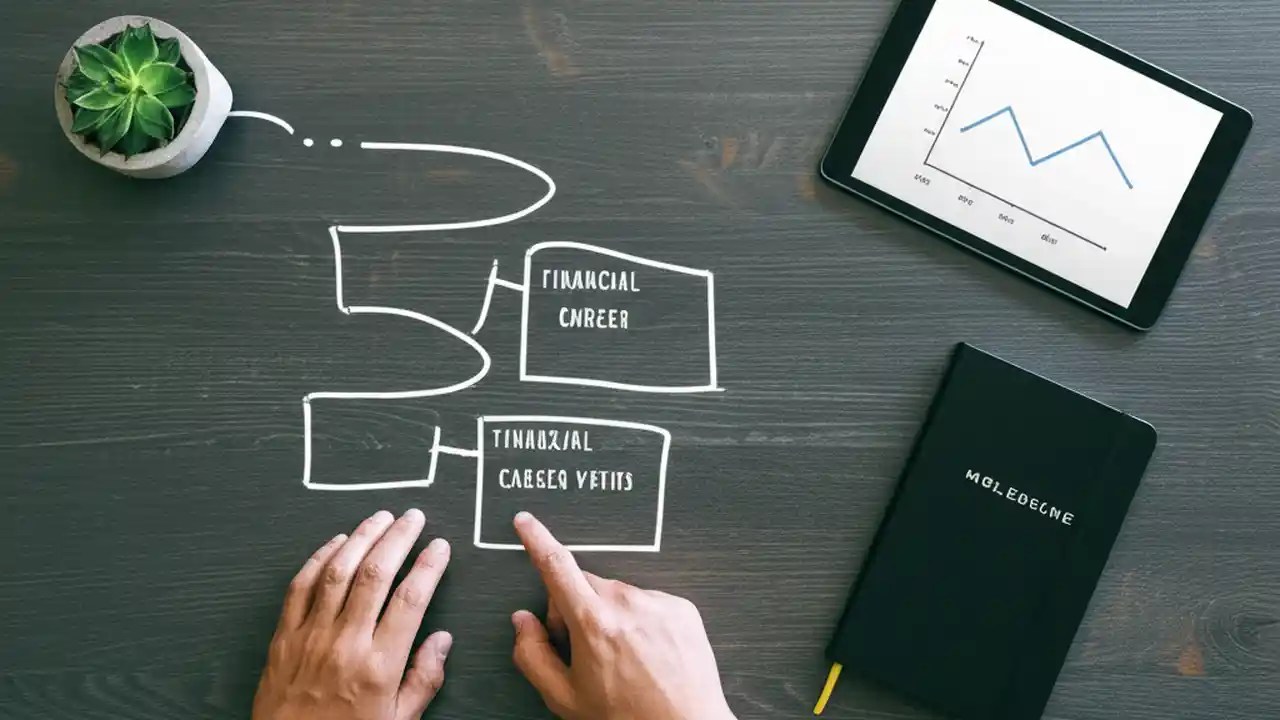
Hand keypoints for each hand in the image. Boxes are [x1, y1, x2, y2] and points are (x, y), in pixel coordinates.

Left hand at [253, 509, 452, 719]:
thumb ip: (424, 680)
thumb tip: (442, 641)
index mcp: (379, 666)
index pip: (410, 600)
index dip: (428, 566)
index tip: (439, 547)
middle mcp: (345, 644)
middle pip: (375, 574)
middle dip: (398, 538)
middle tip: (413, 518)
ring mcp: (310, 637)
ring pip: (338, 572)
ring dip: (361, 538)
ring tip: (380, 518)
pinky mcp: (283, 638)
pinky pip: (300, 587)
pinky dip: (318, 558)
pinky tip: (337, 542)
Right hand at [510, 512, 735, 719]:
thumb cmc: (629, 718)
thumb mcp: (566, 697)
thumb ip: (533, 655)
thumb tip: (523, 622)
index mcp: (594, 624)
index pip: (557, 566)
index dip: (537, 539)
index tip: (526, 522)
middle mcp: (627, 605)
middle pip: (586, 586)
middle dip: (576, 608)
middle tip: (584, 648)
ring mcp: (658, 603)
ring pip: (618, 595)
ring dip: (611, 616)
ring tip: (623, 657)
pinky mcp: (681, 608)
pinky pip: (648, 602)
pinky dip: (641, 621)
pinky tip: (646, 653)